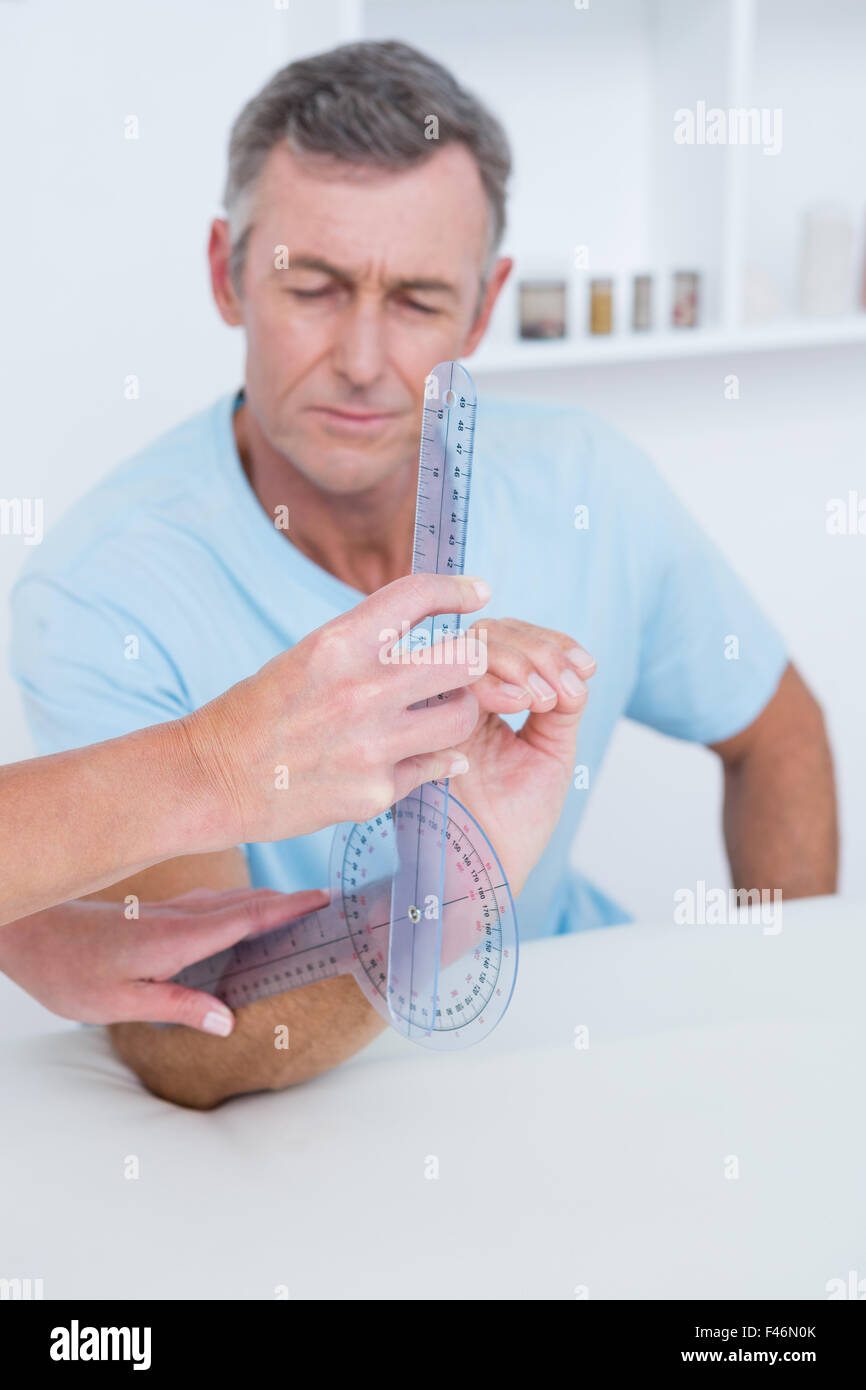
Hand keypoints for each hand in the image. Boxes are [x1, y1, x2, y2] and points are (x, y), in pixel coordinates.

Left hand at [0, 887, 327, 1032]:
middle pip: (246, 902)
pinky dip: (242, 904)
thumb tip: (227, 1021)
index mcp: (177, 938)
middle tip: (330, 903)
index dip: (287, 909)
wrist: (31, 934)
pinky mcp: (158, 915)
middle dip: (290, 901)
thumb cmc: (69, 971)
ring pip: (229, 900)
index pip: (245, 918)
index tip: (323, 900)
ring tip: (300, 907)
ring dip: (267, 900)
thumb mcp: (119, 1003)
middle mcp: (179, 918)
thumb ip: (177, 1007)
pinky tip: (244, 913)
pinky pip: (213, 904)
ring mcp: (169, 912)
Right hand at [178, 573, 490, 846]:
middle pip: (465, 660)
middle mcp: (360, 691)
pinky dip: (435, 758)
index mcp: (336, 644)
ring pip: (461, 717)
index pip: (418, 595)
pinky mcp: (376, 793)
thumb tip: (431, 625)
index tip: (476, 592)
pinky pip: (434, 766)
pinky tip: (422, 753)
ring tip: (439, 710)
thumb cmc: (259, 711)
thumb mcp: (309, 656)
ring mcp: (372, 746)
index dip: (457, 588)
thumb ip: (368, 643)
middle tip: (468, 663)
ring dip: (458, 709)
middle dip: (474, 657)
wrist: (212, 779)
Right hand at [446, 618, 595, 894]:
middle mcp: (456, 697)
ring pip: (467, 649)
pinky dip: (492, 680)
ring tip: (548, 698)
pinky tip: (525, 703)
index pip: (509, 642)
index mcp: (483, 699)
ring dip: (519, 661)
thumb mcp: (551, 753)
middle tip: (568, 684)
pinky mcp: (420, 726)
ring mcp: (436, 710)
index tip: (587, 666)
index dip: (550, 642)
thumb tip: (578, 671)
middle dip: (537, 649)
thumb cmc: (515, 824)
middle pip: (488, 636)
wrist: (486, 873)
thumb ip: (561, 706)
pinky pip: (449, 683)